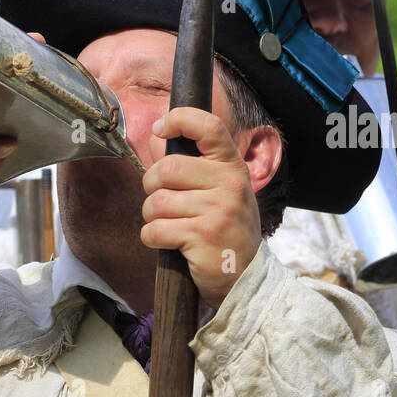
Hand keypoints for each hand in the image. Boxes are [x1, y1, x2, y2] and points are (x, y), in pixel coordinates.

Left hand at [140, 107, 262, 306]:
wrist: (245, 276)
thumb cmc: (226, 230)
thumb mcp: (223, 191)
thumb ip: (195, 165)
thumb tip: (156, 136)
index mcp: (233, 167)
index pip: (209, 126)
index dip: (179, 119)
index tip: (161, 129)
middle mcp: (229, 184)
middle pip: (167, 168)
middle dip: (151, 186)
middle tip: (161, 201)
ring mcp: (218, 210)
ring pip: (157, 202)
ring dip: (152, 217)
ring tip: (169, 225)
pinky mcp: (203, 236)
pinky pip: (155, 229)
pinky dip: (152, 238)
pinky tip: (170, 243)